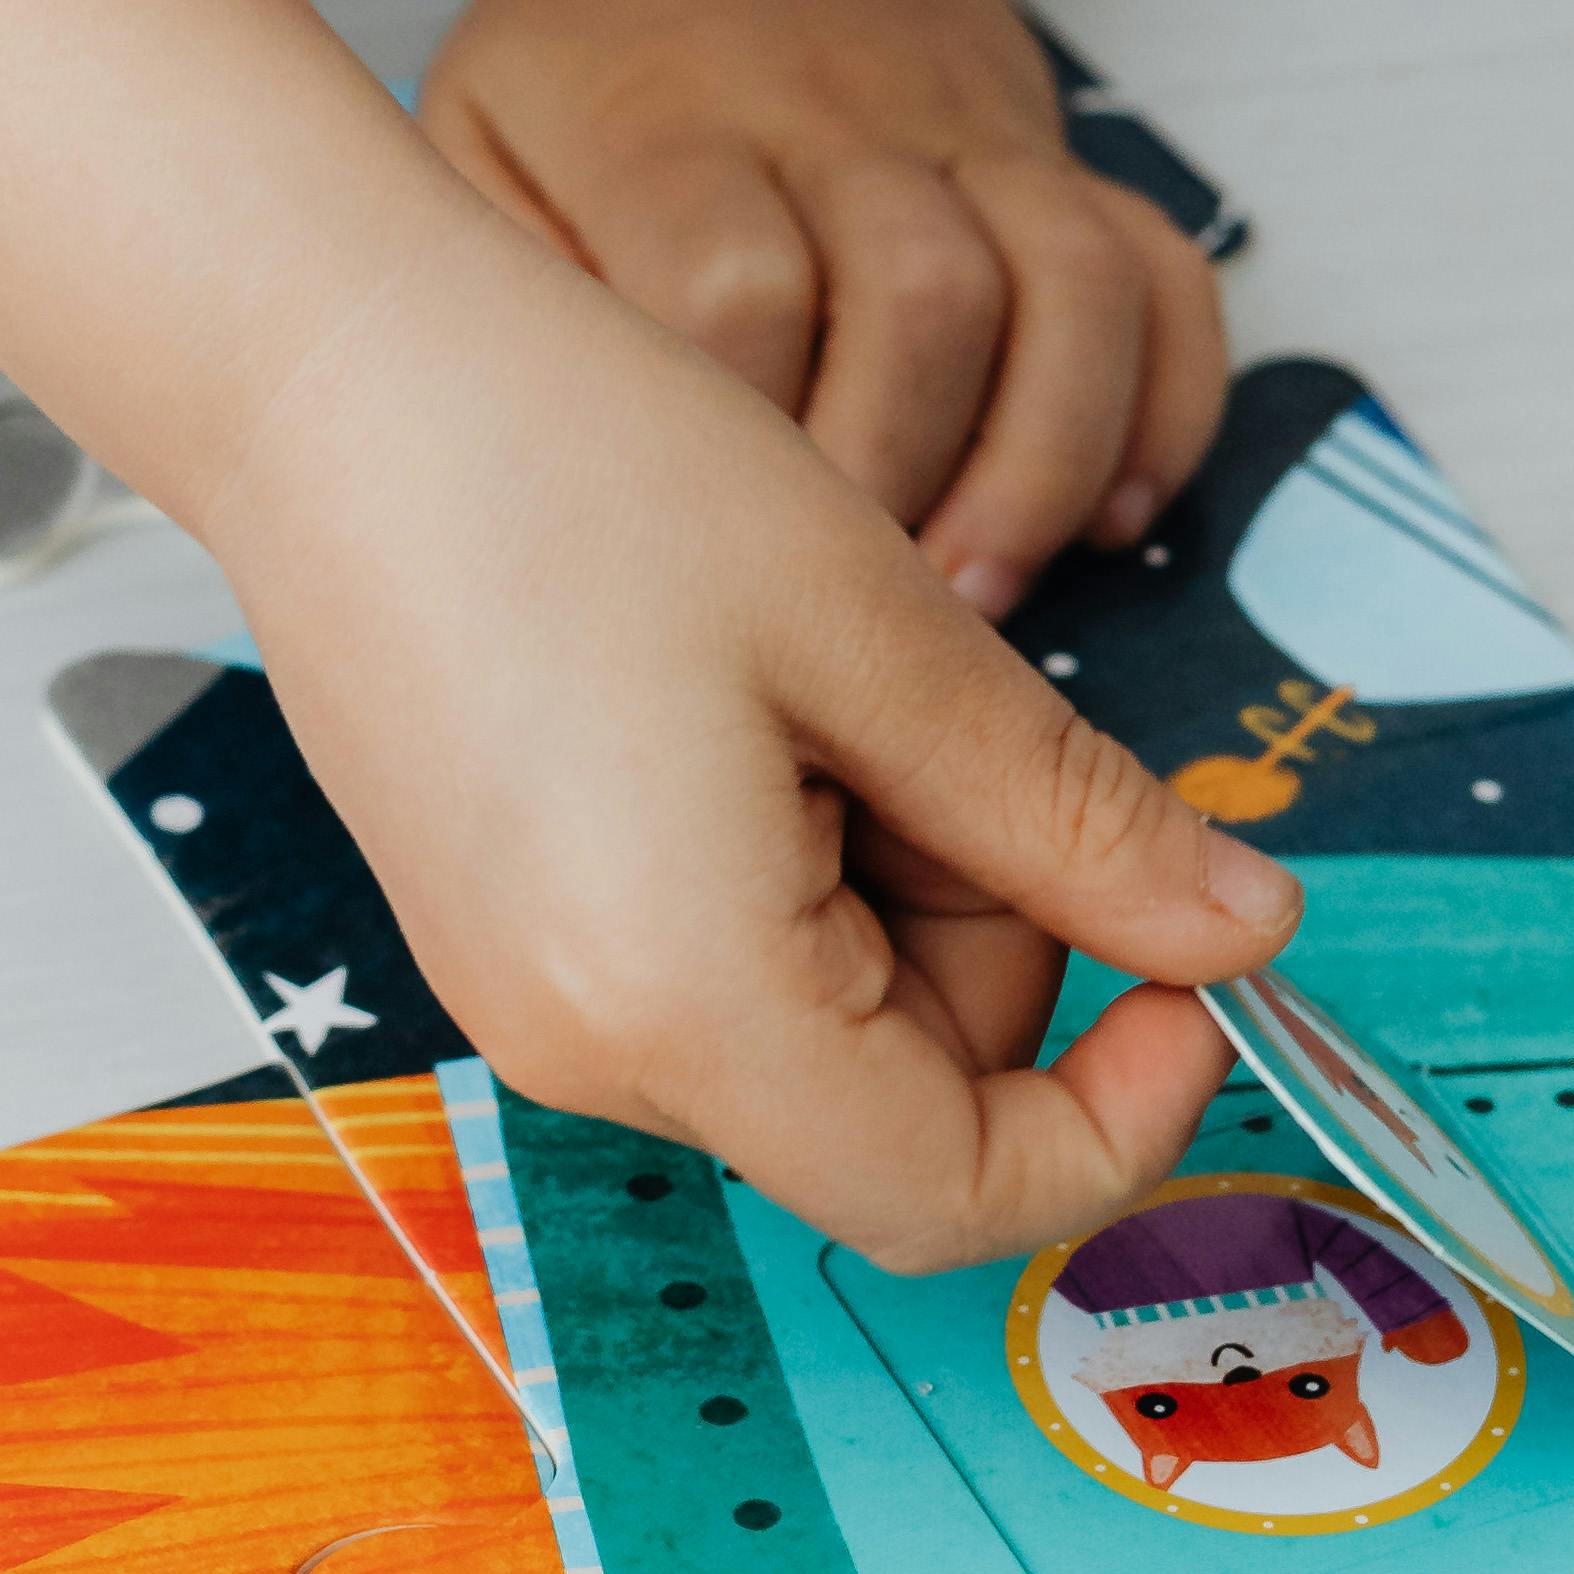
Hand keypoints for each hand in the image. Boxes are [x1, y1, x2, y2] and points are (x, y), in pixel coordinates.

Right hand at [208, 214, 1295, 1272]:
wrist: (325, 377)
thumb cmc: (579, 468)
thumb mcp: (882, 635)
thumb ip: (1075, 821)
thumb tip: (1248, 934)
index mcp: (686, 1006)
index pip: (958, 1196)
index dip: (1117, 1116)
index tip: (1192, 959)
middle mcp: (588, 1052)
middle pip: (902, 1097)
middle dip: (994, 926)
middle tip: (936, 708)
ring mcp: (534, 1004)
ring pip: (828, 1022)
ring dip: (896, 871)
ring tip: (809, 674)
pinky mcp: (513, 941)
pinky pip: (728, 965)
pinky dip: (802, 856)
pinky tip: (739, 697)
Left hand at [422, 0, 1231, 616]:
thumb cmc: (577, 64)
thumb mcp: (471, 141)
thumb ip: (510, 293)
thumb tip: (548, 493)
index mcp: (666, 122)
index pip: (737, 284)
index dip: (749, 439)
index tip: (714, 562)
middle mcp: (835, 116)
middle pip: (924, 298)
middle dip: (905, 481)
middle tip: (857, 625)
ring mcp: (967, 130)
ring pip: (1066, 286)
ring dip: (1041, 461)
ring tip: (980, 599)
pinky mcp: (1057, 153)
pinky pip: (1162, 273)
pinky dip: (1165, 404)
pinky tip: (1113, 520)